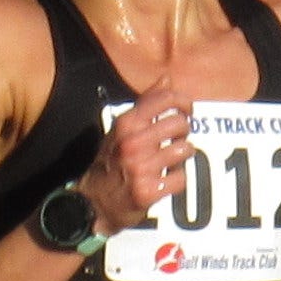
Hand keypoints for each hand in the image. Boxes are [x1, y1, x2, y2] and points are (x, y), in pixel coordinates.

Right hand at [79, 78, 191, 234]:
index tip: (187, 111)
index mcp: (126, 123)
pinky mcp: (148, 191)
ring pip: (184, 150)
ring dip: (182, 157)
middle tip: (176, 140)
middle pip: (180, 124)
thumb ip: (146, 103)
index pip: (165, 98)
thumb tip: (166, 79)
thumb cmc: (111, 161)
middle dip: (184, 132)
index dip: (184, 102)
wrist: (93, 202)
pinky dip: (176, 180)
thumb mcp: (122, 129)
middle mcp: (132, 142)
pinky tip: (165, 180)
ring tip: (171, 160)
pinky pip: (180, 178)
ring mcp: (140, 167)